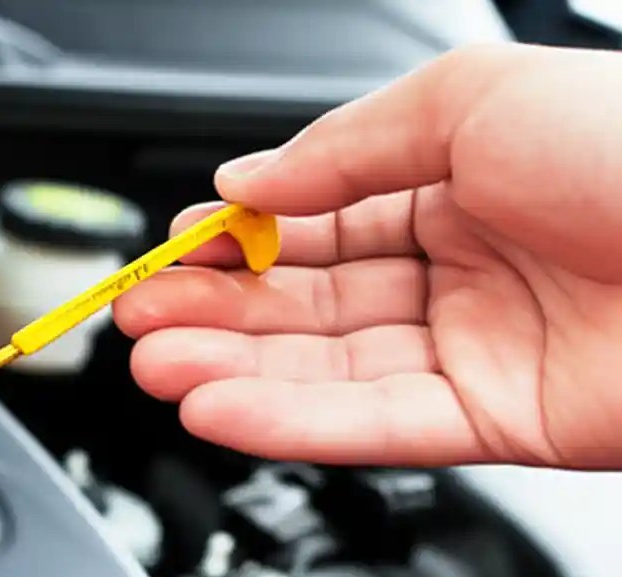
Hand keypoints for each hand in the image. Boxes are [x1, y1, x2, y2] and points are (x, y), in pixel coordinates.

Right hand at [114, 42, 621, 468]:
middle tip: (135, 321)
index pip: (314, 224)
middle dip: (215, 314)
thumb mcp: (468, 97)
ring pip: (326, 370)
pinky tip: (220, 406)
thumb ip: (338, 151)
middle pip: (307, 303)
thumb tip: (242, 186)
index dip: (235, 243)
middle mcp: (460, 269)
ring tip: (154, 366)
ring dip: (232, 371)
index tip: (168, 254)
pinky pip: (375, 424)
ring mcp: (476, 349)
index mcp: (454, 183)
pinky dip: (291, 421)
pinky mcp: (498, 422)